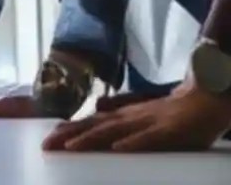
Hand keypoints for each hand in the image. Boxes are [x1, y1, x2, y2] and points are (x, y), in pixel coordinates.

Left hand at [43, 82, 230, 151]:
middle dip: (69, 135)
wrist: (204, 101)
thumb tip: (95, 111)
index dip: (68, 130)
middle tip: (46, 145)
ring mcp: (148, 122)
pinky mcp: (168, 130)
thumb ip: (118, 116)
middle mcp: (130, 117)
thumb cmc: (170, 112)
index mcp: (123, 115)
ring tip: (70, 147)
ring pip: (115, 130)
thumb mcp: (139, 114)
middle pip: (95, 126)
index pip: (90, 123)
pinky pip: (149, 137)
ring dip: (92, 138)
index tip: (46, 139)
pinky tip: (119, 149)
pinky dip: (133, 142)